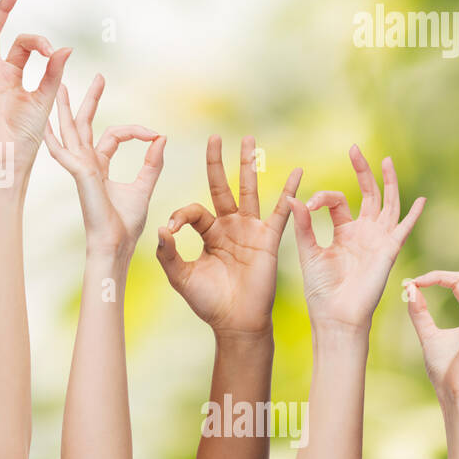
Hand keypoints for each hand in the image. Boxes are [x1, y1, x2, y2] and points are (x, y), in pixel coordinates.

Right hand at [43, 74, 164, 255]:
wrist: (115, 245)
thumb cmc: (125, 224)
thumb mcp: (143, 187)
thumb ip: (151, 163)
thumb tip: (161, 138)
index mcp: (99, 166)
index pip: (113, 136)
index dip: (135, 132)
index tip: (154, 134)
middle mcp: (86, 164)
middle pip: (84, 125)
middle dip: (90, 100)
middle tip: (99, 77)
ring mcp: (79, 168)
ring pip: (70, 130)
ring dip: (65, 107)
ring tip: (61, 84)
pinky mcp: (80, 174)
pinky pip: (63, 151)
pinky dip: (53, 137)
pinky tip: (45, 123)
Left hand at [156, 135, 301, 337]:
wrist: (235, 322)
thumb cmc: (208, 301)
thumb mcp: (180, 276)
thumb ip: (168, 253)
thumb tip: (161, 228)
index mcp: (208, 233)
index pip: (194, 210)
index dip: (181, 215)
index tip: (172, 228)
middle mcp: (229, 226)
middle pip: (222, 187)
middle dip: (218, 162)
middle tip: (215, 136)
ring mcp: (250, 230)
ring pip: (249, 191)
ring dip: (249, 165)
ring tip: (249, 139)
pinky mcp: (268, 239)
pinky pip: (280, 212)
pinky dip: (289, 192)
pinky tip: (296, 171)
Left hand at [289, 145, 424, 334]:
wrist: (336, 315)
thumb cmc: (321, 289)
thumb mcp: (308, 251)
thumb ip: (304, 225)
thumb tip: (293, 198)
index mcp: (343, 232)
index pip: (337, 201)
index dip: (322, 197)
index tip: (308, 204)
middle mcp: (363, 232)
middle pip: (367, 194)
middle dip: (362, 171)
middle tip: (354, 149)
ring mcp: (378, 240)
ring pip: (387, 203)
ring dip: (388, 182)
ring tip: (386, 160)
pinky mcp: (388, 250)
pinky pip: (404, 229)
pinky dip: (413, 214)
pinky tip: (421, 199)